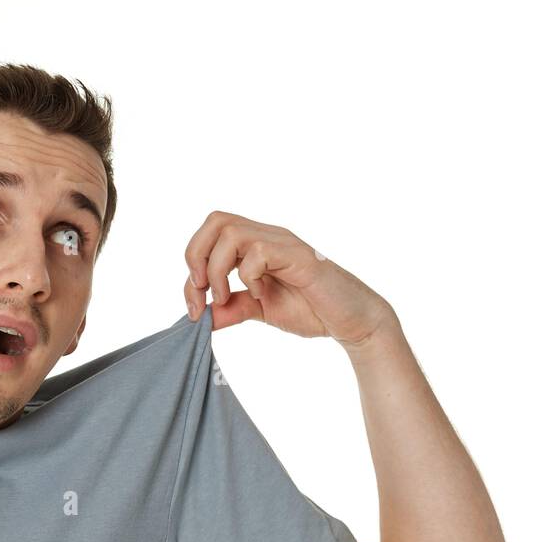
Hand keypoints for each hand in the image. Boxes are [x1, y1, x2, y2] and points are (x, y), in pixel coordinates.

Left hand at [183, 210, 393, 347]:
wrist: (351, 321)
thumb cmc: (311, 310)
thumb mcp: (258, 311)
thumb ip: (230, 310)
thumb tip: (199, 318)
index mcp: (254, 245)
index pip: (208, 236)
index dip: (191, 269)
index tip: (195, 307)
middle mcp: (267, 237)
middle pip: (215, 220)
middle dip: (196, 256)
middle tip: (203, 291)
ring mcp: (284, 243)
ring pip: (231, 232)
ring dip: (217, 269)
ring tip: (225, 297)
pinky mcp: (300, 257)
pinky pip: (260, 251)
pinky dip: (248, 275)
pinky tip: (259, 293)